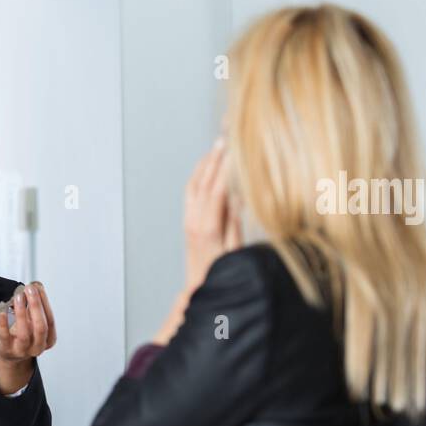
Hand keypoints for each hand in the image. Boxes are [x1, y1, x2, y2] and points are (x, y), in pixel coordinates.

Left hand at [0, 281, 56, 393]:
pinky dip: (4, 323)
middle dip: (36, 306)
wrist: (10, 354)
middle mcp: (37, 347)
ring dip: (22, 312)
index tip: (38, 288)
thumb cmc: (23, 333)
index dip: (44, 303)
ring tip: (18, 297)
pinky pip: (5, 337)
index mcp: (48, 340)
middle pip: (41, 327)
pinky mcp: (7, 349)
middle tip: (29, 289)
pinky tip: (2, 311)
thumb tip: (37, 286)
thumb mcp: (32, 319)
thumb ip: (36, 303)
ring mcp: (22, 350)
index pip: (50, 320)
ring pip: (25, 333)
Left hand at [183, 137, 242, 292]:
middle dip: (216, 157)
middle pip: (205, 182)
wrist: (198, 290)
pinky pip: (191, 192)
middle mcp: (195, 221)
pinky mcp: (188, 221)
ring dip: (206, 162)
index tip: (236, 148)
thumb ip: (234, 224)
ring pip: (196, 184)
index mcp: (208, 228)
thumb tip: (238, 197)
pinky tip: (207, 164)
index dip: (227, 167)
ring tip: (218, 143)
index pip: (218, 190)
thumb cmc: (221, 275)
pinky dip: (199, 174)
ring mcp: (189, 220)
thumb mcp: (234, 253)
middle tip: (226, 135)